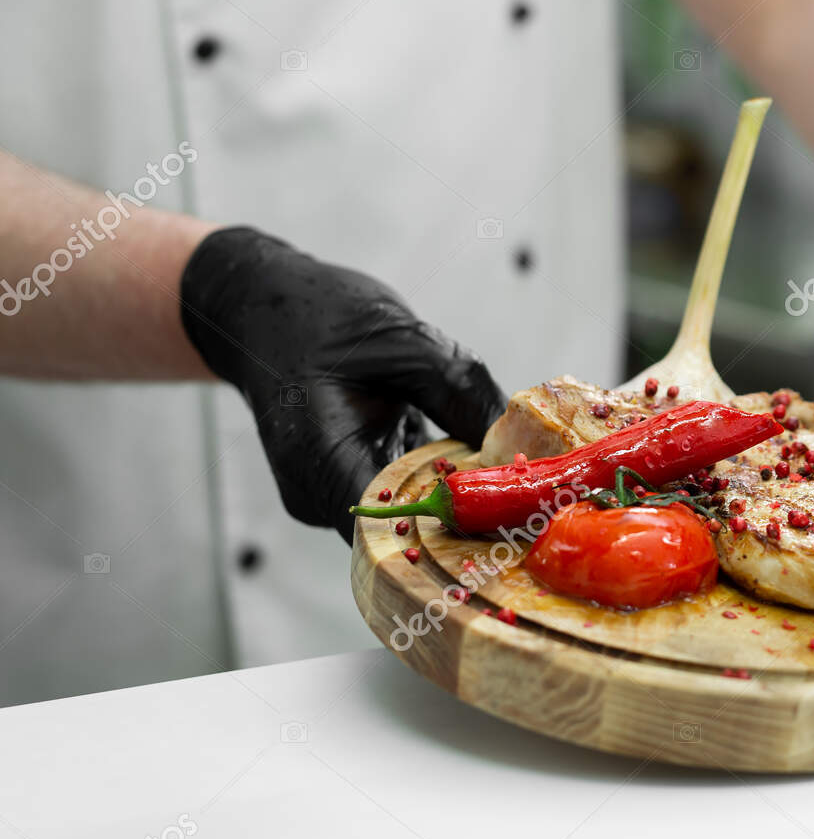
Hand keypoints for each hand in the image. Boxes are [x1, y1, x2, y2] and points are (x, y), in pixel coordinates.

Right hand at [180, 227, 504, 539]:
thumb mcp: (406, 340)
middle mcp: (314, 490)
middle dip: (465, 518)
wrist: (262, 305)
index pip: (393, 527)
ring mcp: (322, 492)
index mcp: (319, 456)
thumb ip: (462, 394)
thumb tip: (520, 446)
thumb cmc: (323, 314)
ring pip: (400, 516)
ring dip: (452, 498)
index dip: (457, 529)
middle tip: (527, 500)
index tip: (512, 517)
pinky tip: (472, 461)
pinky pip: (393, 495)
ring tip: (507, 478)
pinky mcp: (337, 483)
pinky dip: (432, 481)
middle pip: (401, 532)